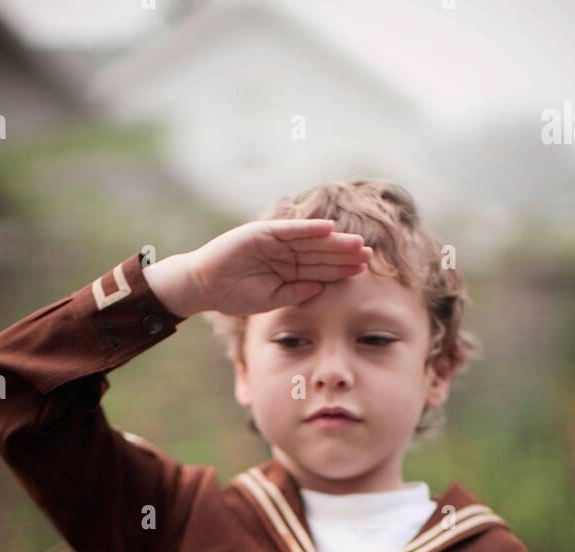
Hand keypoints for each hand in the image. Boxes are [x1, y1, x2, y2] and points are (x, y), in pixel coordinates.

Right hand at [152, 220, 372, 318]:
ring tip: (356, 243)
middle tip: (369, 254)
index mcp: (289, 270)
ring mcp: (275, 241)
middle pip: (320, 253)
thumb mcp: (273, 299)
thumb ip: (297, 293)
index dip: (341, 269)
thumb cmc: (235, 296)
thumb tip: (323, 289)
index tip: (363, 270)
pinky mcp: (263, 232)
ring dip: (333, 241)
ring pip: (311, 241)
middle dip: (344, 253)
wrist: (205, 286)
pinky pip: (290, 229)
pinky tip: (328, 228)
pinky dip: (308, 228)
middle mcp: (285, 253)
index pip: (320, 268)